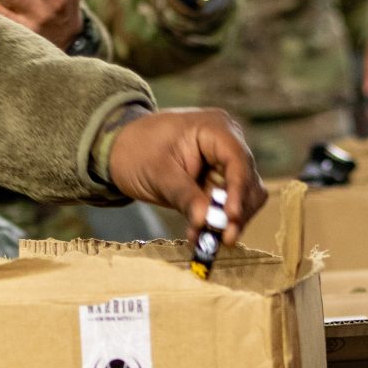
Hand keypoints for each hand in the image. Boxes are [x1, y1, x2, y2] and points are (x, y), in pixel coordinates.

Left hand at [107, 108, 264, 244]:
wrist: (119, 149)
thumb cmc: (136, 150)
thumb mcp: (158, 173)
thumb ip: (184, 195)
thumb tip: (206, 221)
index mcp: (215, 128)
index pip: (238, 160)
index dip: (239, 190)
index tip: (231, 218)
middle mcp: (228, 143)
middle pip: (247, 180)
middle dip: (237, 211)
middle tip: (223, 239)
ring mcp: (224, 162)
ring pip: (244, 196)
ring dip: (229, 220)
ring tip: (206, 239)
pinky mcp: (217, 181)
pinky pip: (226, 204)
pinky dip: (217, 221)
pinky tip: (199, 235)